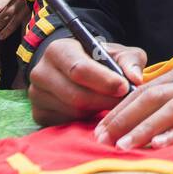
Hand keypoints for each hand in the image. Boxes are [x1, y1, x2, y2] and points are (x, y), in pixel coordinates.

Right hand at [28, 37, 146, 125]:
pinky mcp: (39, 114)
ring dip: (97, 110)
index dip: (104, 81)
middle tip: (125, 102)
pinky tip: (96, 112)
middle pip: (75, 95)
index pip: (79, 69)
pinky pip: (66, 123)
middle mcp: (40, 72)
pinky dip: (85, 120)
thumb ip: (130, 61)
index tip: (125, 87)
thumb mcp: (118, 53)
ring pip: (72, 111)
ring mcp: (36, 95)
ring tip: (113, 105)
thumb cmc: (99, 59)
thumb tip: (136, 78)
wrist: (74, 68)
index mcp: (58, 50)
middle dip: (104, 100)